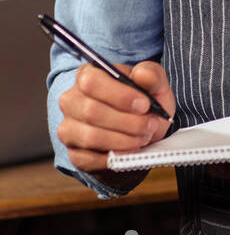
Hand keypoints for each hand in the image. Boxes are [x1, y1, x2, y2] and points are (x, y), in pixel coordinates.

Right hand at [58, 61, 174, 171]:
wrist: (144, 131)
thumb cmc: (144, 102)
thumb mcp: (155, 84)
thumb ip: (151, 75)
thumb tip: (142, 75)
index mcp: (88, 74)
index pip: (91, 82)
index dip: (119, 95)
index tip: (144, 105)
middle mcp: (71, 100)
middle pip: (91, 111)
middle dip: (127, 121)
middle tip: (150, 124)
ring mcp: (69, 129)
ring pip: (91, 136)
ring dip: (123, 140)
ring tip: (144, 137)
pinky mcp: (74, 154)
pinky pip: (90, 159)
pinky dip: (116, 157)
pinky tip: (131, 151)